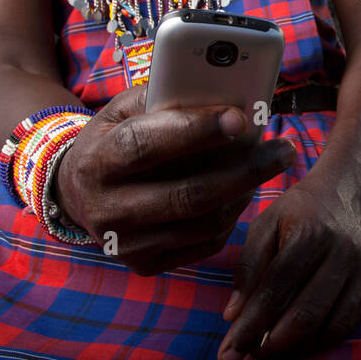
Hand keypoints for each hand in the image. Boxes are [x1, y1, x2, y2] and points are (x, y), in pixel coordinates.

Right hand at [52, 83, 297, 275]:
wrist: (76, 194)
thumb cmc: (113, 138)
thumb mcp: (123, 110)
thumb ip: (164, 100)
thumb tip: (224, 95)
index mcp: (96, 161)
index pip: (146, 145)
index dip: (195, 131)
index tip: (240, 118)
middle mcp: (106, 209)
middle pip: (188, 195)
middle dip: (245, 170)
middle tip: (284, 149)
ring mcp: (125, 244)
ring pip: (204, 223)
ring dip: (245, 191)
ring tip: (267, 164)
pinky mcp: (145, 265)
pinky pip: (205, 243)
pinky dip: (233, 214)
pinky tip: (244, 190)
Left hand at [217, 175, 360, 359]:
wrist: (339, 194)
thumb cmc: (294, 212)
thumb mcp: (262, 226)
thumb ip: (247, 269)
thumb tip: (233, 315)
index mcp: (310, 234)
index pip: (277, 288)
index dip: (252, 324)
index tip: (228, 350)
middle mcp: (341, 252)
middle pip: (306, 313)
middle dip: (272, 343)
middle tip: (246, 356)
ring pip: (330, 325)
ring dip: (296, 347)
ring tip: (267, 351)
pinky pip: (347, 324)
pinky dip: (320, 341)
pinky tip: (296, 343)